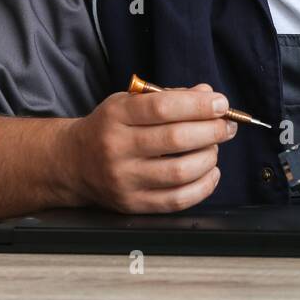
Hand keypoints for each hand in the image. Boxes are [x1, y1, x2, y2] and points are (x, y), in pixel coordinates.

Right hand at [67, 83, 235, 212]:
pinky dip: (203, 186)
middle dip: (211, 130)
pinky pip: (177, 200)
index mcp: (116, 116)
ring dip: (209, 157)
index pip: (162, 108)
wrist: (72, 163)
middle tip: (226, 125)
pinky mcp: (133, 204)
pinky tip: (210, 172)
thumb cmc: (108, 128)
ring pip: (180, 171)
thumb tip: (206, 94)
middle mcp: (117, 148)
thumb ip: (168, 97)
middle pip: (175, 139)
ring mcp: (125, 180)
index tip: (220, 103)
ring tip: (215, 147)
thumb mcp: (128, 102)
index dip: (197, 105)